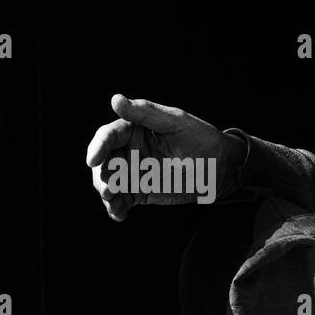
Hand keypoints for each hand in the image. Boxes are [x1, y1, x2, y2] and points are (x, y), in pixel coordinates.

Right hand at [85, 94, 245, 220]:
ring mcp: (134, 172)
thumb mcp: (176, 122)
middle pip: (104, 162)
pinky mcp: (141, 191)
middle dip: (101, 175)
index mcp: (134, 129)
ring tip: (113, 201)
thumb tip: (115, 99)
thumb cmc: (202, 138)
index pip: (108, 136)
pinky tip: (119, 215)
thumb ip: (146, 113)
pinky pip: (123, 200)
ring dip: (107, 193)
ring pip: (110, 182)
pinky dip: (117, 208)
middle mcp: (129, 150)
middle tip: (108, 188)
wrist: (222, 167)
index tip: (93, 160)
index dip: (98, 147)